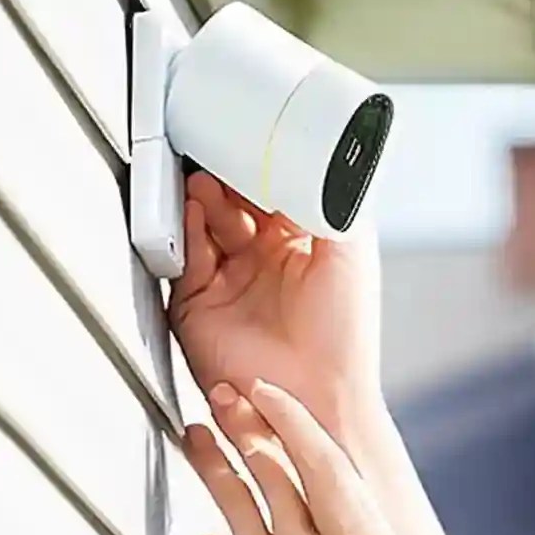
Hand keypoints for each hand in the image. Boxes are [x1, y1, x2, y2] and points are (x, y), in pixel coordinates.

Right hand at [169, 172, 383, 432]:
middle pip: (233, 201)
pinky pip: (184, 258)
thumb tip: (311, 160)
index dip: (261, 166)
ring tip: (204, 182)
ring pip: (204, 224)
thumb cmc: (344, 336)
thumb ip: (332, 202)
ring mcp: (229, 280)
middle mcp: (263, 260)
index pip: (273, 189)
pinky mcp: (197, 305)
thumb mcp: (350, 253)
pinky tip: (192, 212)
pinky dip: (184, 232)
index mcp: (303, 243)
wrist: (318, 395)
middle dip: (225, 177)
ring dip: (202, 200)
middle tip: (219, 155)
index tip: (250, 139)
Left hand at [184, 379, 419, 534]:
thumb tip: (345, 507)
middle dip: (242, 422)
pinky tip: (205, 533)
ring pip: (229, 500)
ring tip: (196, 434)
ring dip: (211, 460)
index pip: (314, 456)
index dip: (287, 416)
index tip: (268, 391)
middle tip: (225, 394)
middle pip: (265, 468)